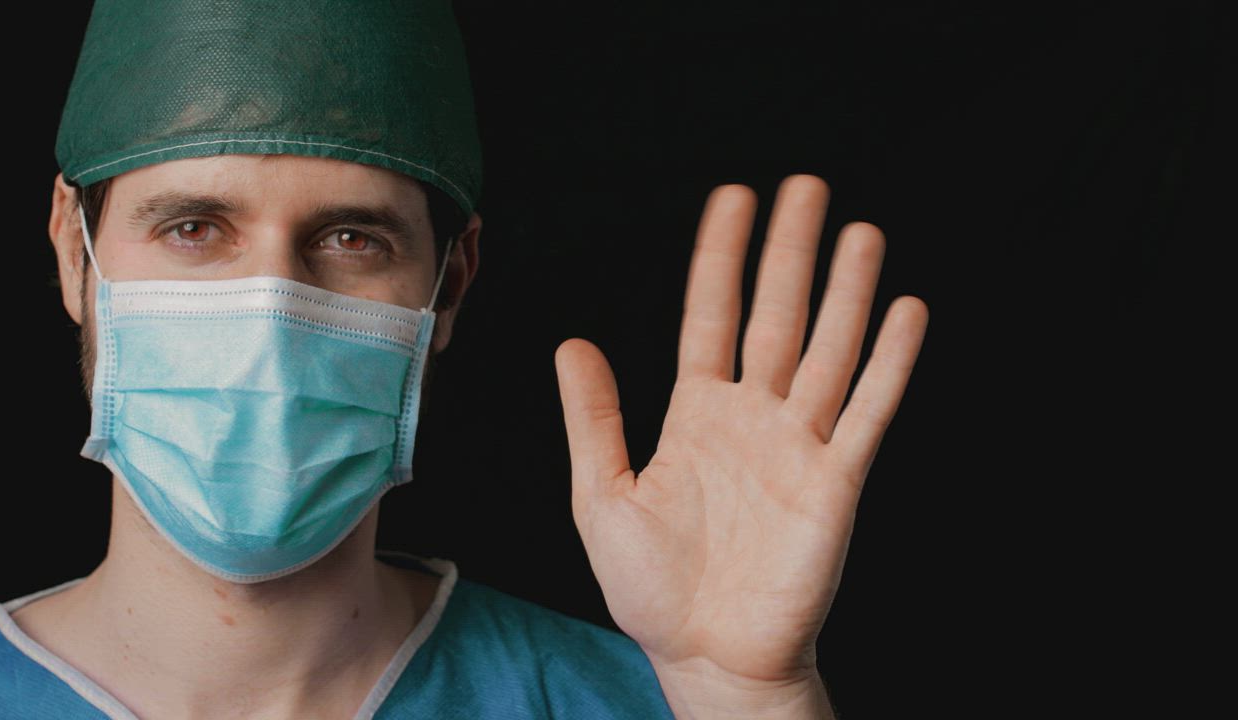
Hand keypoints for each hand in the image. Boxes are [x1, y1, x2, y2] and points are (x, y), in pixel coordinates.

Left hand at [555, 175, 928, 713]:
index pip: (710, 315)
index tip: (732, 197)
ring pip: (828, 351)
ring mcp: (798, 446)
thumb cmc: (652, 588)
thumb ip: (594, 418)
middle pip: (776, 315)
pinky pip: (868, 413)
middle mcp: (752, 417)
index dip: (720, 256)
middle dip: (789, 252)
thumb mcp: (602, 495)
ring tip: (860, 232)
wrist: (707, 655)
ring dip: (847, 292)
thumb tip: (572, 343)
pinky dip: (890, 364)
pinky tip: (905, 312)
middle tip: (805, 187)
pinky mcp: (837, 482)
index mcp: (696, 414)